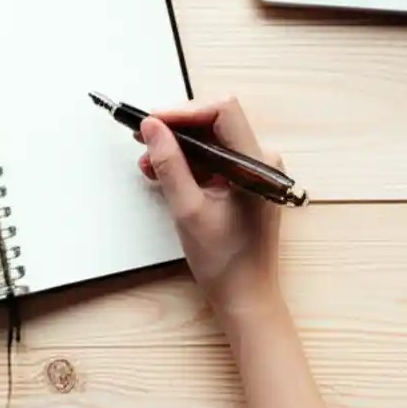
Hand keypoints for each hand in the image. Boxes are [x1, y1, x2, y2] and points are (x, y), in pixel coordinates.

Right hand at [136, 96, 283, 318]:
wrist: (246, 296)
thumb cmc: (226, 262)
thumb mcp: (188, 210)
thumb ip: (169, 163)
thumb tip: (151, 128)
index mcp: (256, 165)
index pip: (223, 111)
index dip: (184, 111)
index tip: (153, 121)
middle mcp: (261, 162)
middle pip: (216, 121)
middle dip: (177, 128)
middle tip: (145, 139)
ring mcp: (254, 171)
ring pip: (211, 139)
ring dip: (178, 146)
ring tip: (148, 161)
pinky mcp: (245, 181)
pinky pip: (214, 158)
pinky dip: (188, 162)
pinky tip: (164, 171)